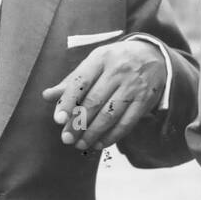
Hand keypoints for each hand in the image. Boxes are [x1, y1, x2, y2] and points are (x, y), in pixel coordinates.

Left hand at [42, 38, 165, 153]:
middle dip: (79, 123)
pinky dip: (112, 136)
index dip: (68, 101)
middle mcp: (117, 71)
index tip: (58, 119)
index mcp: (100, 58)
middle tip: (67, 138)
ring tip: (81, 144)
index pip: (81, 81)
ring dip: (93, 133)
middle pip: (94, 101)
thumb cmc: (116, 61)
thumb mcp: (94, 62)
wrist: (153, 55)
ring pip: (110, 114)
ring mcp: (133, 86)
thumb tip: (46, 96)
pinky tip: (100, 143)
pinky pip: (126, 122)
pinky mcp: (145, 100)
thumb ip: (72, 81)